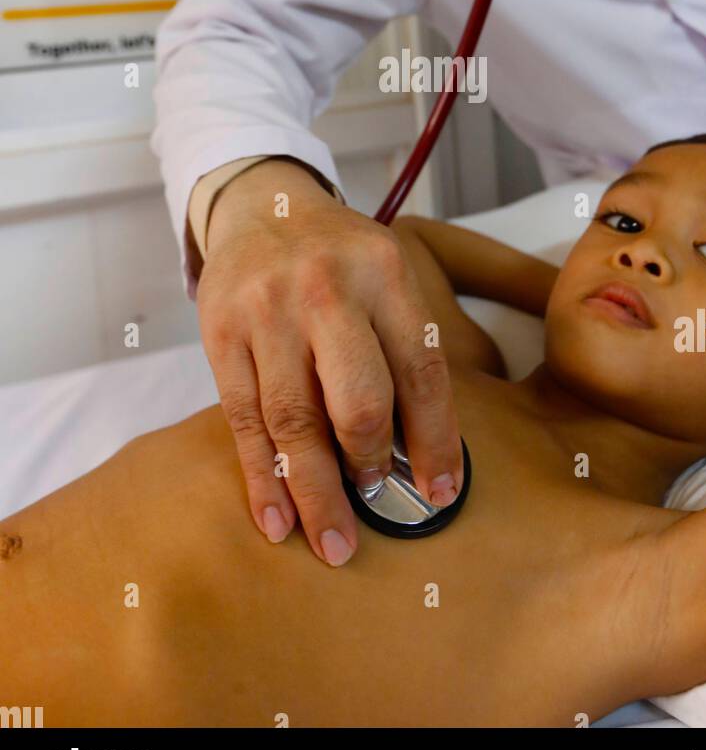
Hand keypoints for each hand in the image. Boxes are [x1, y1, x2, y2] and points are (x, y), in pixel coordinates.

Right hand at [196, 160, 463, 565]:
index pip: (421, 370)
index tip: (441, 491)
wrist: (261, 206)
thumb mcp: (387, 274)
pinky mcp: (220, 333)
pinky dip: (263, 479)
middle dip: (373, 466)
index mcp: (384, 272)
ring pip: (295, 421)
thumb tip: (423, 454)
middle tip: (381, 503)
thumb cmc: (339, 258)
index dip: (435, 440)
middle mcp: (326, 288)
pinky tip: (277, 521)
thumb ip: (405, 346)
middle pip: (358, 400)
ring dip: (317, 493)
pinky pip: (243, 420)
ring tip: (335, 543)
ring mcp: (267, 311)